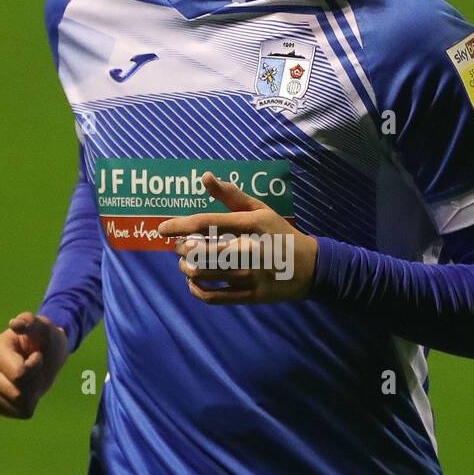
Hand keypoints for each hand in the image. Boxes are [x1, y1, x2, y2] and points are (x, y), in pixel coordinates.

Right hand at [0, 311, 68, 417]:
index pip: (18, 374)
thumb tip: (15, 324)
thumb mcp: (44, 327)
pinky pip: (16, 412)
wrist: (45, 353)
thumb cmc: (44, 339)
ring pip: (18, 404)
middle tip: (36, 368)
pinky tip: (27, 389)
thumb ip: (31, 322)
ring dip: (33, 393)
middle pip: (17, 393)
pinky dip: (28, 403)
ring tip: (31, 377)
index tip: (37, 355)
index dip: (36, 367)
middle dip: (35, 383)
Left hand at [156, 172, 318, 305]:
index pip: (207, 223)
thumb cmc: (279, 234)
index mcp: (251, 224)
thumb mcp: (261, 210)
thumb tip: (204, 177)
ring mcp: (252, 275)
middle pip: (201, 251)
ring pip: (205, 274)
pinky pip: (215, 297)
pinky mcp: (252, 296)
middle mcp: (251, 249)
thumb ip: (231, 196)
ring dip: (186, 268)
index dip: (179, 226)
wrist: (311, 267)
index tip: (162, 229)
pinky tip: (194, 283)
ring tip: (184, 264)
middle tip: (177, 247)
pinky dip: (197, 291)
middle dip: (182, 249)